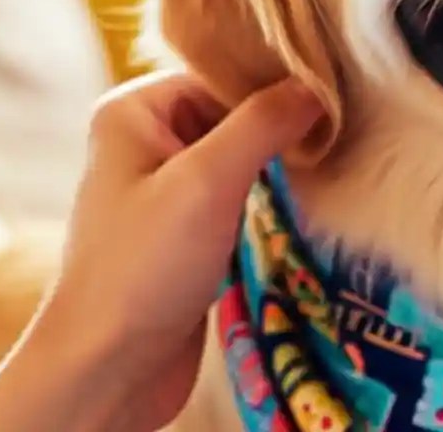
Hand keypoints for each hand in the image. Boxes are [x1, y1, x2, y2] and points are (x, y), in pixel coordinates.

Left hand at [0, 71, 322, 431]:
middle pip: (235, 113)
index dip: (275, 89)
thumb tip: (318, 86)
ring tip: (326, 171)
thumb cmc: (143, 269)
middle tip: (335, 140)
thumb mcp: (207, 182)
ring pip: (242, 157)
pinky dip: (269, 201)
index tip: (330, 104)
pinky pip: (239, 197)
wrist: (107, 367)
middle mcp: (144, 142)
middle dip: (282, 130)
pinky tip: (302, 208)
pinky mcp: (185, 233)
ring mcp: (165, 190)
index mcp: (134, 111)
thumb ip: (263, 124)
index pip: (223, 75)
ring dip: (280, 168)